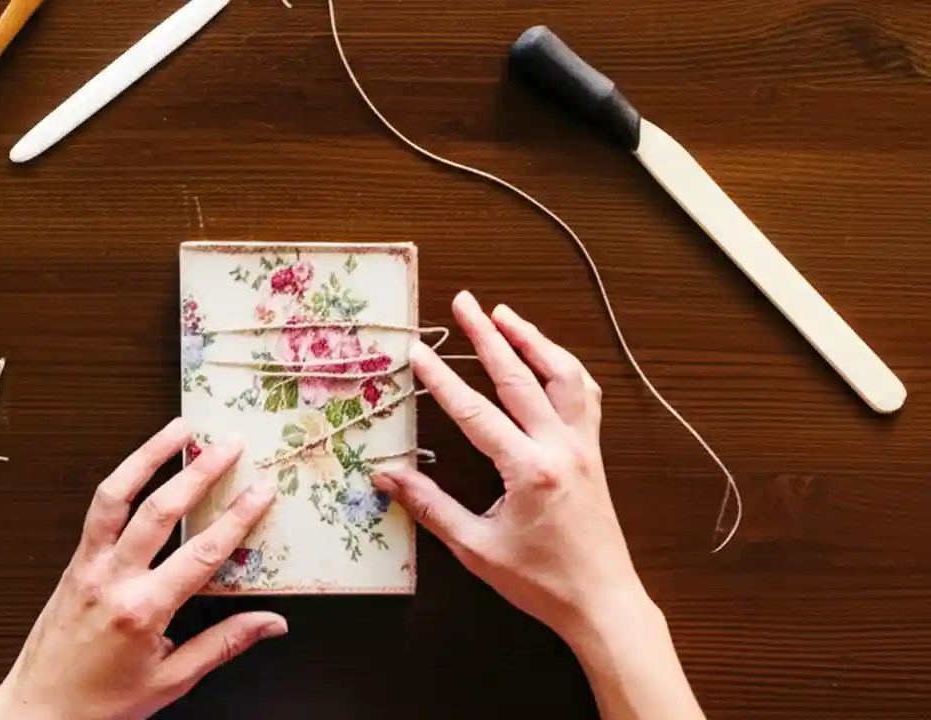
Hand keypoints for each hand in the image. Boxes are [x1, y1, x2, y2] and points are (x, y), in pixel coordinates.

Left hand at [0, 419, 283, 719]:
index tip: (261, 491)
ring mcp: (87, 566)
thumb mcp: (171, 680)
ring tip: (178, 429)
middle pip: (161, 511)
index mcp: (142, 611)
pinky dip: (122, 480)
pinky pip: (98, 511)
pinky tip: (140, 464)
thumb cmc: (99, 705)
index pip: (202, 554)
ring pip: (118, 496)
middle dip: (200, 473)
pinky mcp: (73, 563)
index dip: (237, 518)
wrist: (37, 714)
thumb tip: (270, 624)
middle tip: (230, 445)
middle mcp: (112, 580)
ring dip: (149, 456)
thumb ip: (223, 645)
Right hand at [372, 291, 647, 644]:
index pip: (476, 412)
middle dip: (487, 335)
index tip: (417, 352)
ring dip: (533, 340)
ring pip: (563, 376)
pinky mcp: (594, 453)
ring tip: (505, 315)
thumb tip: (387, 478)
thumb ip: (431, 508)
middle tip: (464, 302)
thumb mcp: (476, 549)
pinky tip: (549, 358)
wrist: (602, 601)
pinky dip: (565, 368)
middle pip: (520, 377)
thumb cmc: (540, 582)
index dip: (442, 379)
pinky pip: (584, 397)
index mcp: (529, 471)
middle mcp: (560, 448)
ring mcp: (583, 447)